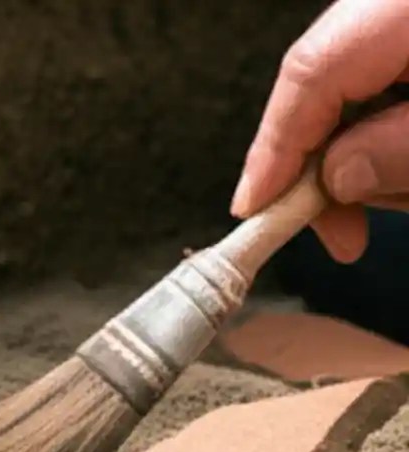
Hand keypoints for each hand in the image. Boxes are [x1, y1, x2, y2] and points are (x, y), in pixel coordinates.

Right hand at [231, 0, 408, 263]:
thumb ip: (401, 149)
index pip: (310, 72)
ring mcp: (400, 27)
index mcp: (399, 10)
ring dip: (372, 156)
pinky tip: (405, 171)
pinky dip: (392, 134)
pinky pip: (389, 87)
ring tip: (402, 195)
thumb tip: (338, 178)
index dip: (272, 146)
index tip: (252, 209)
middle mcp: (391, 11)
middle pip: (327, 86)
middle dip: (329, 165)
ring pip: (358, 96)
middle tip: (342, 235)